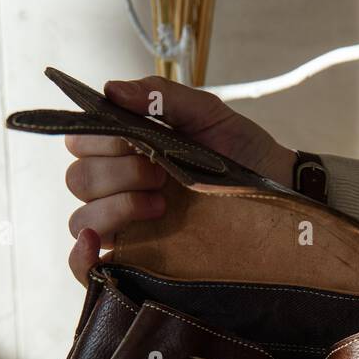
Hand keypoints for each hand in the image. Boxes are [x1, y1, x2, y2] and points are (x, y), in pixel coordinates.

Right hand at [65, 76, 295, 283]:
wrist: (280, 195)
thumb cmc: (244, 153)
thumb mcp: (208, 115)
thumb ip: (161, 97)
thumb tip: (112, 90)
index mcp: (128, 149)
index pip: (81, 142)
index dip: (100, 140)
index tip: (137, 140)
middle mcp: (120, 187)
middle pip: (79, 180)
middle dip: (117, 172)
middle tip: (162, 173)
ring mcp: (127, 226)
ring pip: (81, 219)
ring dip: (114, 208)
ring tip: (161, 204)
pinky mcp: (138, 262)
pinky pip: (85, 269)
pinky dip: (81, 258)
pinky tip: (99, 245)